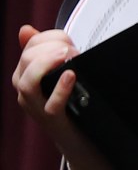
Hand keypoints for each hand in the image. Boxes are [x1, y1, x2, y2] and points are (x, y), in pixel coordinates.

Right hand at [11, 27, 115, 169]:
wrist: (82, 140)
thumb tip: (24, 29)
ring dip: (47, 64)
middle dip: (50, 48)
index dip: (51, 37)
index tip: (70, 41)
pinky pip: (51, 105)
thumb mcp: (57, 73)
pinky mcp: (53, 120)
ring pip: (27, 82)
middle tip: (73, 49)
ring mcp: (36, 107)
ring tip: (68, 56)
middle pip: (26, 61)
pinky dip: (60, 88)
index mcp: (25, 75)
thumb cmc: (71, 103)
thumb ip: (44, 50)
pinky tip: (71, 75)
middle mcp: (26, 91)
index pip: (30, 47)